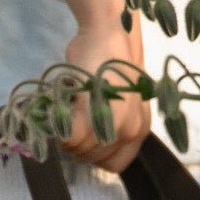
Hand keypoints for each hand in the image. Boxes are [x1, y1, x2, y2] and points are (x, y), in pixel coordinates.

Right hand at [60, 22, 150, 173]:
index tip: (84, 138)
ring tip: (69, 107)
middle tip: (69, 119)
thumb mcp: (121, 102)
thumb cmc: (111, 64)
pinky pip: (69, 137)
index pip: (114, 165)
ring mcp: (113, 123)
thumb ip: (112, 126)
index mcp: (139, 130)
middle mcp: (130, 130)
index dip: (94, 156)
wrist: (110, 34)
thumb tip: (85, 146)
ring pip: (77, 149)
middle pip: (91, 159)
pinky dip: (59, 126)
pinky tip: (63, 106)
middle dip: (75, 145)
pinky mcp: (92, 112)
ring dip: (65, 132)